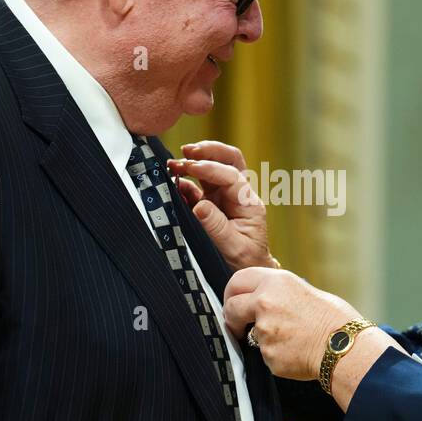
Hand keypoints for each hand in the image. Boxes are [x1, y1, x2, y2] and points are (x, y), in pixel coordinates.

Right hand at [167, 140, 274, 270]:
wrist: (247, 269)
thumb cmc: (246, 260)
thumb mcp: (234, 248)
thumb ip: (217, 227)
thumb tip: (200, 206)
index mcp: (248, 202)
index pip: (231, 175)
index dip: (210, 168)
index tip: (191, 167)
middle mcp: (238, 194)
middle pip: (229, 160)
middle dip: (209, 151)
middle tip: (187, 151)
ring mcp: (224, 197)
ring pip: (213, 169)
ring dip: (194, 162)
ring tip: (174, 164)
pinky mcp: (211, 204)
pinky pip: (198, 187)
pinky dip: (185, 182)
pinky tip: (174, 182)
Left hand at [223, 267, 362, 381]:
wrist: (345, 347)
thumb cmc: (334, 318)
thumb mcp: (304, 290)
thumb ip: (278, 292)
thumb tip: (261, 298)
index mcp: (275, 282)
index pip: (237, 281)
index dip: (232, 292)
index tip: (233, 301)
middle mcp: (265, 302)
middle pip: (230, 307)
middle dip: (233, 317)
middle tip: (242, 324)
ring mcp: (263, 330)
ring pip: (249, 334)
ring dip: (261, 338)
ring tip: (290, 338)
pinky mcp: (267, 354)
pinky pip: (263, 354)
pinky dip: (275, 354)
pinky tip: (295, 351)